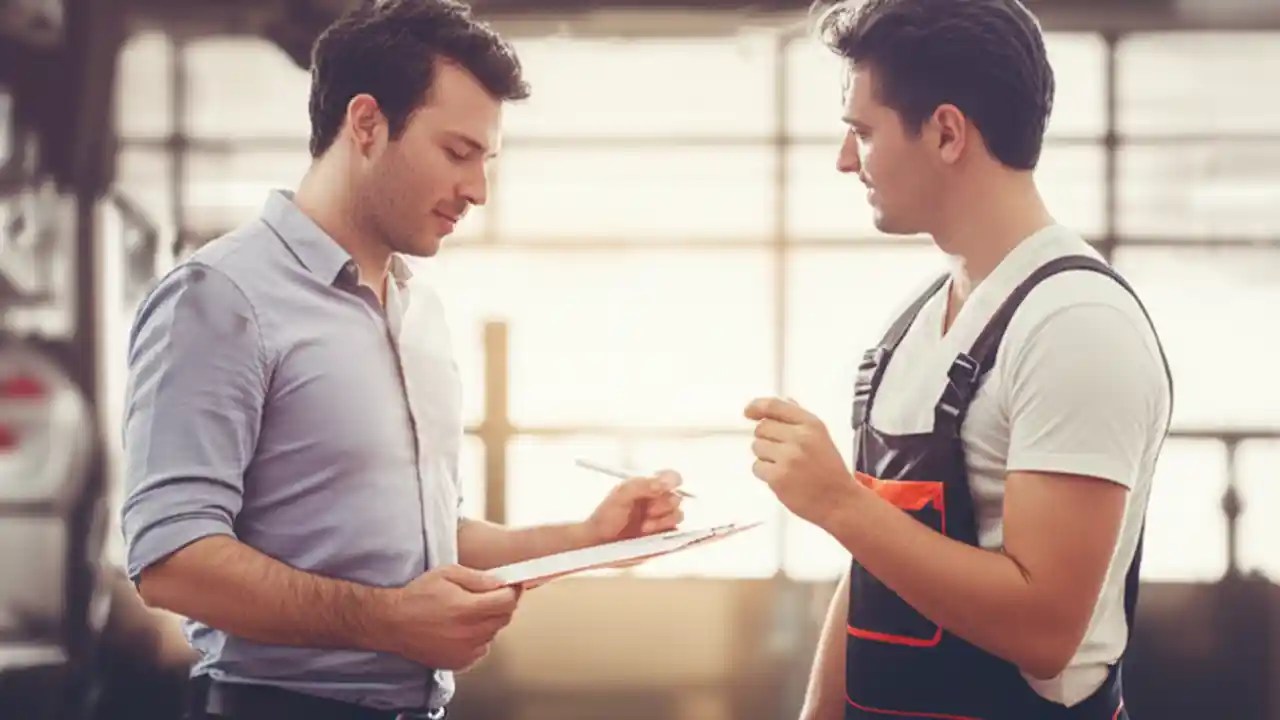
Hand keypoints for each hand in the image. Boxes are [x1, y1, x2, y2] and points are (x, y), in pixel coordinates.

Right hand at [378, 564, 520, 671]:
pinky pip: (481, 649)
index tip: (511, 587)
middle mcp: (470, 633)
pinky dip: (479, 639)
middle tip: (492, 596)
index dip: (513, 592)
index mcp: (468, 609)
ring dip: (490, 622)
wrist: (394, 623)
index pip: (508, 602)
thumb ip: (477, 578)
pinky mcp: (459, 662)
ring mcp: (466, 651)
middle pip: (504, 619)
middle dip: (503, 605)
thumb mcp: (447, 574)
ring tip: (471, 612)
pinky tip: (463, 629)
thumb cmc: (417, 596)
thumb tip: (500, 583)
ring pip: (493, 634)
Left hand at [582, 470, 685, 544]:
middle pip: (676, 498)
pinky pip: (676, 534)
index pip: (672, 478)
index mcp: (649, 487)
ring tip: (644, 527)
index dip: (673, 481)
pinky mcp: (663, 538)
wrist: (598, 543)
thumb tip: (667, 481)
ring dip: (662, 521)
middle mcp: (658, 502)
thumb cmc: (606, 517)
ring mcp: (661, 521)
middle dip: (662, 505)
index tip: (663, 488)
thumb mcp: (621, 495)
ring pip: (678, 516)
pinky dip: (666, 534)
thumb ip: (643, 485)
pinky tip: (649, 536)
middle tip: (646, 512)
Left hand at [745, 397, 856, 527]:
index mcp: (811, 424)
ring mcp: (788, 457)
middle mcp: (800, 437)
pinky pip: (757, 467)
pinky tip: (783, 478)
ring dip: (765, 457)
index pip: (775, 406)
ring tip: (786, 466)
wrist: (839, 501)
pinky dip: (766, 473)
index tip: (748, 411)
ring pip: (757, 447)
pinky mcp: (778, 477)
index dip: (757, 406)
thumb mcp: (820, 437)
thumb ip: (800, 419)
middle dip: (766, 439)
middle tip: (782, 452)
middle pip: (761, 428)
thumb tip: (786, 401)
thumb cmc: (829, 470)